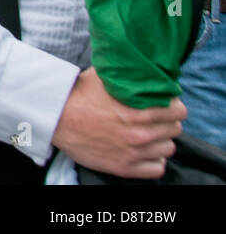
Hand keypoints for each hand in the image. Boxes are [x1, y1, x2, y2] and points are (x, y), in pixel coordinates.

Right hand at [52, 67, 185, 177]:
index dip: (173, 105)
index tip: (165, 104)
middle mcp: (140, 134)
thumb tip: (143, 64)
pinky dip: (153, 160)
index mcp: (139, 111)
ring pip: (168, 149)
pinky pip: (157, 168)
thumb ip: (128, 74)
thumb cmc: (78, 95)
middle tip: (154, 118)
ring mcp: (134, 153)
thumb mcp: (104, 76)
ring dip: (160, 141)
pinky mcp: (125, 168)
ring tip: (147, 134)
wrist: (55, 117)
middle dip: (166, 122)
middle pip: (175, 130)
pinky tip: (143, 151)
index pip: (178, 112)